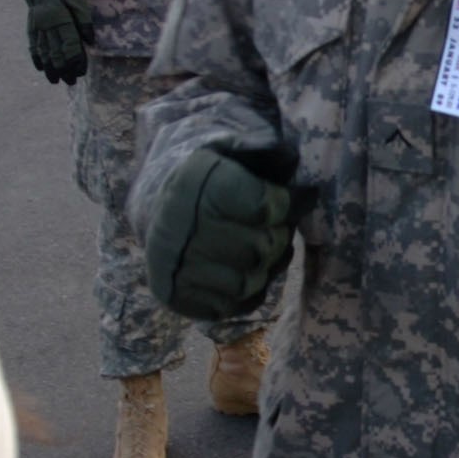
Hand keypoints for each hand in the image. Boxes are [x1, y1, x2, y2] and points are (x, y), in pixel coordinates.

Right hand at [18, 0, 94, 85]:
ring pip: (43, 51)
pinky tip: (40, 67)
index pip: (70, 46)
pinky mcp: (31, 24)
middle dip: (64, 69)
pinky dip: (36, 57)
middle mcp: (48, 24)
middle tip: (70, 82)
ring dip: (50, 68)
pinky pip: (32, 43)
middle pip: (56, 53)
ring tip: (55, 80)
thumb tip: (89, 42)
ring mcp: (38, 25)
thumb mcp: (80, 2)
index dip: (76, 61)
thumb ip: (85, 22)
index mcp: (62, 18)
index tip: (81, 72)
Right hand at [145, 147, 294, 320]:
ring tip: (259, 250)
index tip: (289, 200)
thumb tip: (295, 168)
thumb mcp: (237, 150)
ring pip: (246, 284)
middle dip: (277, 239)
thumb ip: (267, 153)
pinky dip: (244, 294)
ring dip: (264, 270)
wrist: (163, 205)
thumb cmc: (215, 178)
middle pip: (258, 250)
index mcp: (194, 182)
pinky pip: (229, 307)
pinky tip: (238, 270)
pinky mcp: (173, 295)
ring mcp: (171, 266)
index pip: (263, 207)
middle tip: (274, 228)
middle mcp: (176, 226)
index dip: (286, 205)